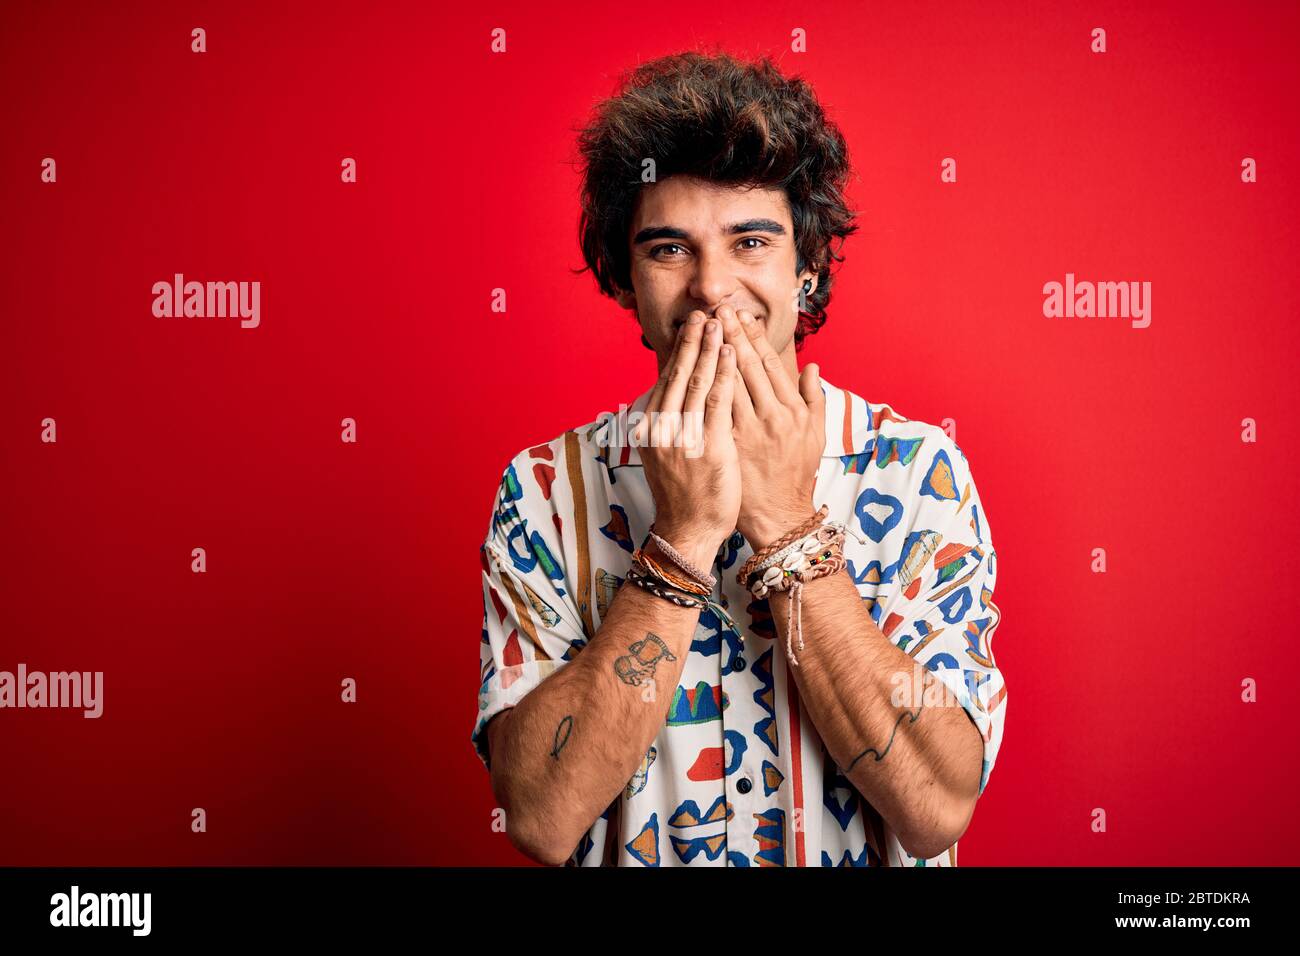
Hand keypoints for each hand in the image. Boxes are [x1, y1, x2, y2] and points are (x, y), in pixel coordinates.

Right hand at [632, 311, 741, 569]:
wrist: (687, 531)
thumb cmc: (682, 495)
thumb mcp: (661, 455)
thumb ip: (663, 424)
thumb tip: (665, 396)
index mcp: (650, 428)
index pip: (667, 380)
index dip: (680, 351)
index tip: (691, 327)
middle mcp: (661, 428)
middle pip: (680, 374)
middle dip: (693, 341)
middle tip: (704, 313)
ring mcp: (682, 437)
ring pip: (698, 381)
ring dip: (710, 348)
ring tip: (720, 322)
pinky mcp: (707, 446)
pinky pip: (717, 401)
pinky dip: (724, 374)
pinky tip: (732, 354)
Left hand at [715, 304, 825, 550]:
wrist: (776, 517)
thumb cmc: (795, 474)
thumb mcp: (816, 436)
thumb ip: (814, 398)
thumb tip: (812, 365)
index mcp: (792, 411)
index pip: (770, 363)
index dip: (755, 337)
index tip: (743, 316)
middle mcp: (770, 417)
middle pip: (746, 366)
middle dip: (731, 334)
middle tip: (719, 308)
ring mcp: (745, 432)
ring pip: (725, 382)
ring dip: (712, 352)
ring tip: (704, 328)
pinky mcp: (724, 446)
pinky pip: (709, 409)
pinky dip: (700, 385)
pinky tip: (690, 366)